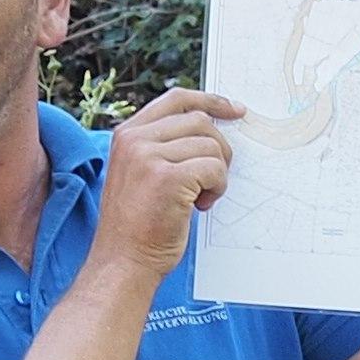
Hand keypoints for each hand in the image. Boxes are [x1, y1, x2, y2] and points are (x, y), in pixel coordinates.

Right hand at [97, 89, 237, 277]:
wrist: (124, 260)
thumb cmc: (139, 223)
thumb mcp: (141, 171)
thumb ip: (164, 146)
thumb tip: (211, 129)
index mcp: (128, 134)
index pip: (177, 99)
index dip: (211, 101)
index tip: (235, 110)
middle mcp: (135, 139)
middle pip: (201, 122)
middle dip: (219, 150)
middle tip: (212, 179)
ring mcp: (148, 156)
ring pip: (212, 146)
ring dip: (217, 174)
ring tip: (200, 197)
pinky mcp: (168, 178)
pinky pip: (214, 169)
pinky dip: (218, 188)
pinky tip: (200, 205)